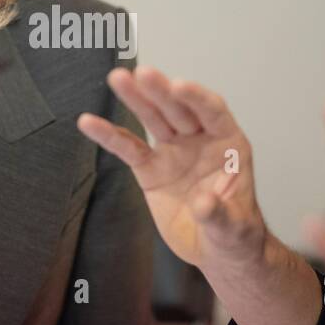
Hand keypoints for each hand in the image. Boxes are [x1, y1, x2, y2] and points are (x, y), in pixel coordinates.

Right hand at [77, 66, 266, 268]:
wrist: (215, 250)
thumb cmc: (234, 232)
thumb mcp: (233, 227)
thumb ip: (218, 213)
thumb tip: (204, 202)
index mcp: (228, 143)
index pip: (212, 111)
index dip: (196, 97)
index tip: (178, 86)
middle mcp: (200, 140)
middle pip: (178, 108)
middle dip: (160, 91)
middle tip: (142, 73)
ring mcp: (173, 151)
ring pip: (152, 119)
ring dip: (136, 98)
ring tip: (117, 78)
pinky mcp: (151, 169)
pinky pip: (128, 148)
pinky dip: (109, 135)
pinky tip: (89, 122)